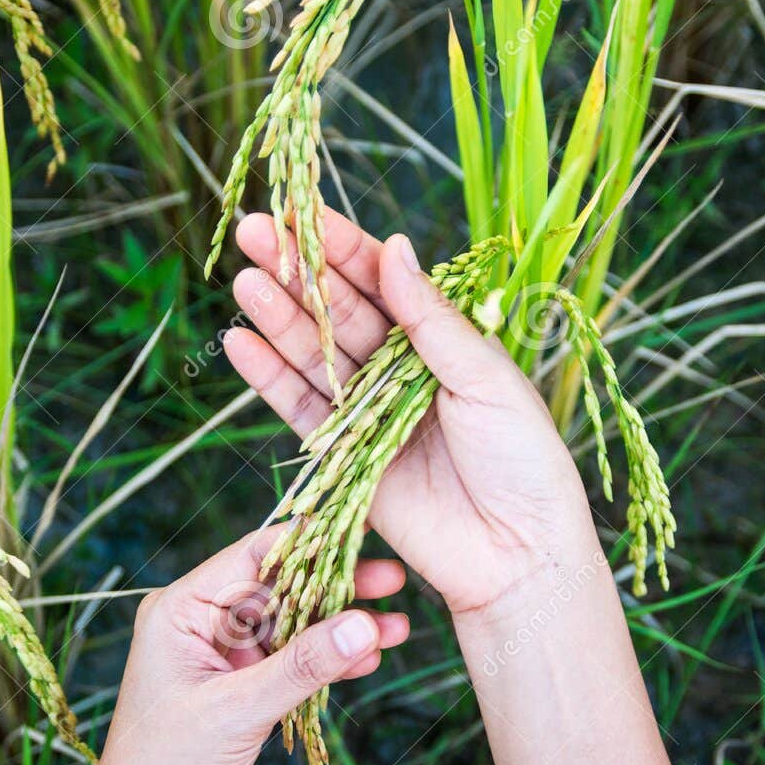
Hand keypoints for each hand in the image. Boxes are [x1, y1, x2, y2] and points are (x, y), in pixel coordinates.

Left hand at [85, 526, 408, 764]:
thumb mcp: (237, 712)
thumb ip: (303, 666)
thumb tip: (364, 626)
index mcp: (180, 611)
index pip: (252, 557)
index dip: (308, 543)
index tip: (360, 533)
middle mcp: (200, 626)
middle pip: (280, 590)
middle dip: (336, 588)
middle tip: (393, 581)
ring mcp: (223, 660)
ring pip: (293, 628)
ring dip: (340, 629)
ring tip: (398, 627)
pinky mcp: (241, 692)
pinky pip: (292, 664)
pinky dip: (328, 663)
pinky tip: (369, 660)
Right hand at [223, 212, 601, 615]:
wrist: (519, 555)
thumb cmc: (524, 462)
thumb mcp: (486, 380)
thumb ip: (431, 321)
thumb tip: (393, 248)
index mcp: (443, 340)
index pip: (384, 281)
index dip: (342, 246)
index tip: (302, 209)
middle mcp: (402, 370)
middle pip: (340, 311)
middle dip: (298, 270)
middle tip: (253, 230)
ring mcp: (371, 413)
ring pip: (315, 355)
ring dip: (279, 317)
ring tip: (243, 280)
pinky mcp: (346, 458)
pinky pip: (301, 409)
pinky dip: (269, 377)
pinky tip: (240, 341)